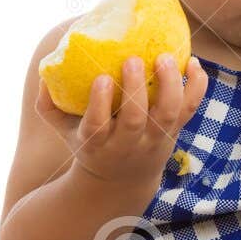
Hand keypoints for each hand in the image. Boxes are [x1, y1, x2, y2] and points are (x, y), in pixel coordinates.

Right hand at [38, 54, 207, 185]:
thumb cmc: (90, 145)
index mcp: (98, 143)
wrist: (121, 182)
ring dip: (169, 84)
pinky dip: (195, 86)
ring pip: (168, 113)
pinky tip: (193, 63)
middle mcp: (128, 143)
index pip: (98, 127)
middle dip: (135, 89)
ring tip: (165, 57)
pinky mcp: (174, 132)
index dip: (100, 103)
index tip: (100, 78)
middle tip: (133, 59)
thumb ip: (49, 104)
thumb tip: (44, 72)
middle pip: (135, 119)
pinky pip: (190, 109)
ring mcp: (154, 139)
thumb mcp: (64, 131)